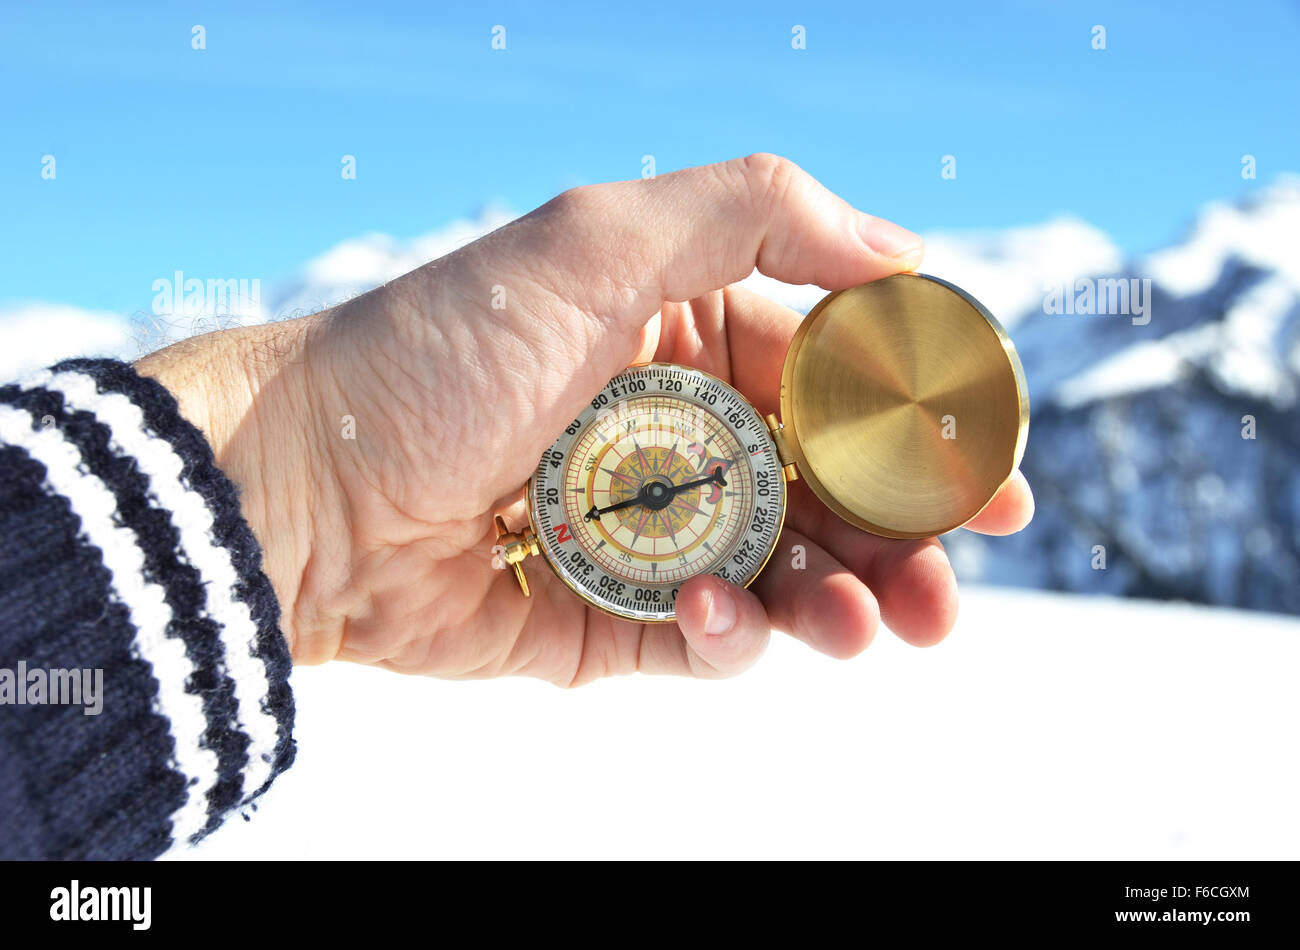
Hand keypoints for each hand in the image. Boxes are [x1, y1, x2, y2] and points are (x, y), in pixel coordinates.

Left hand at [137, 154, 1033, 684]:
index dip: (923, 421)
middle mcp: (681, 438)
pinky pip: (710, 638)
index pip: (838, 382)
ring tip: (879, 619)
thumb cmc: (439, 352)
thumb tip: (905, 253)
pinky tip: (718, 610)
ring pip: (791, 576)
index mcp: (689, 338)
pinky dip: (735, 632)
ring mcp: (652, 536)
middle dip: (908, 533)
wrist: (298, 487)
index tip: (990, 460)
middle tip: (958, 568)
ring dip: (850, 600)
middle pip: (833, 492)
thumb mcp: (595, 240)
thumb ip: (756, 214)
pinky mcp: (614, 622)